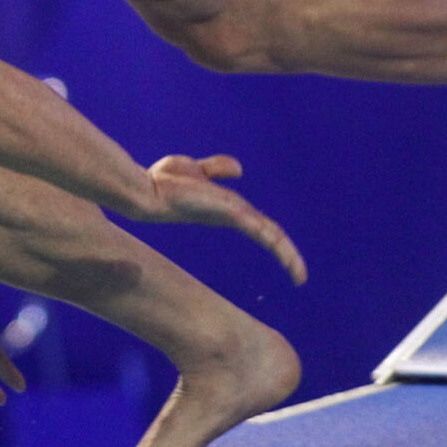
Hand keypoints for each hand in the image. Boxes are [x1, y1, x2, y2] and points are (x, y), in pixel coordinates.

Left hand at [141, 155, 307, 283]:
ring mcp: (229, 215)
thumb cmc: (163, 181)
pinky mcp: (226, 211)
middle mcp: (232, 215)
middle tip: (301, 277)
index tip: (289, 259)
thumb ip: (216, 168)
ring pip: (267, 234)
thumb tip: (239, 169)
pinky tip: (283, 253)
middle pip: (268, 234)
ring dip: (285, 253)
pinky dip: (272, 239)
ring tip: (299, 274)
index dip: (277, 240)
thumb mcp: (194, 169)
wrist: (145, 191)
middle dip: (286, 254)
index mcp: (228, 208)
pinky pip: (256, 225)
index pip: (261, 225)